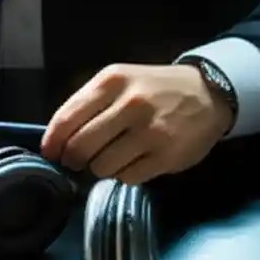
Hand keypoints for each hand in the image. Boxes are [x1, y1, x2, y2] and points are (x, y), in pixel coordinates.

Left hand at [40, 63, 233, 183]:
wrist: (208, 94)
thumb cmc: (154, 89)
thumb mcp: (120, 81)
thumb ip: (87, 104)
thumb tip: (54, 141)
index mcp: (112, 81)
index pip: (67, 119)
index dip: (53, 143)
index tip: (51, 153)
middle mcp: (131, 104)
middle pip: (80, 147)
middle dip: (74, 159)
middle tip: (79, 161)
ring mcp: (151, 131)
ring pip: (102, 167)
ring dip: (100, 168)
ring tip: (111, 158)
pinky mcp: (166, 156)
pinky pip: (127, 178)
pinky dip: (124, 175)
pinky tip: (133, 162)